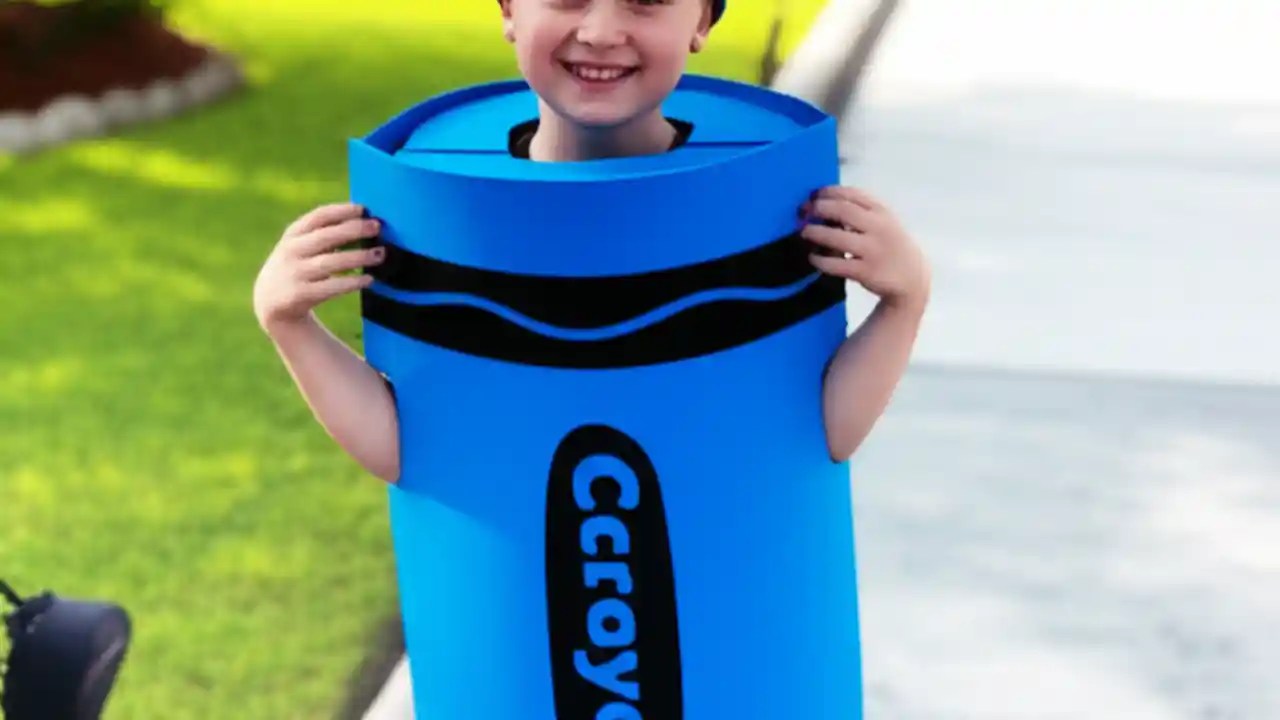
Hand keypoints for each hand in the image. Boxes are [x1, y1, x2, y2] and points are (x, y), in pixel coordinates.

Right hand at [253, 202, 384, 335]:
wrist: (269, 301)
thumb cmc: (296, 266)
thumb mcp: (300, 245)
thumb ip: (323, 234)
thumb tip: (364, 222)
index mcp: (293, 234)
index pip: (318, 217)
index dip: (341, 211)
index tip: (363, 209)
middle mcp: (291, 251)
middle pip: (325, 236)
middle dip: (353, 229)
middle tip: (376, 226)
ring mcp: (295, 273)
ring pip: (330, 262)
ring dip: (358, 257)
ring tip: (379, 254)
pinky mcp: (300, 295)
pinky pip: (331, 287)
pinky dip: (352, 282)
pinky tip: (369, 279)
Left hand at [800, 186, 930, 311]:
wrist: (912, 277)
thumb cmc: (890, 244)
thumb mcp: (884, 221)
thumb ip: (861, 211)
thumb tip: (822, 202)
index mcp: (882, 212)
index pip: (853, 194)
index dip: (829, 191)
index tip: (814, 194)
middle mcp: (879, 228)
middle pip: (844, 211)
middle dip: (820, 208)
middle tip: (804, 211)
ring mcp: (873, 250)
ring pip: (837, 238)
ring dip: (816, 232)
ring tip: (804, 232)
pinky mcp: (866, 272)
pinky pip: (836, 264)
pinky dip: (820, 260)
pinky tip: (813, 257)